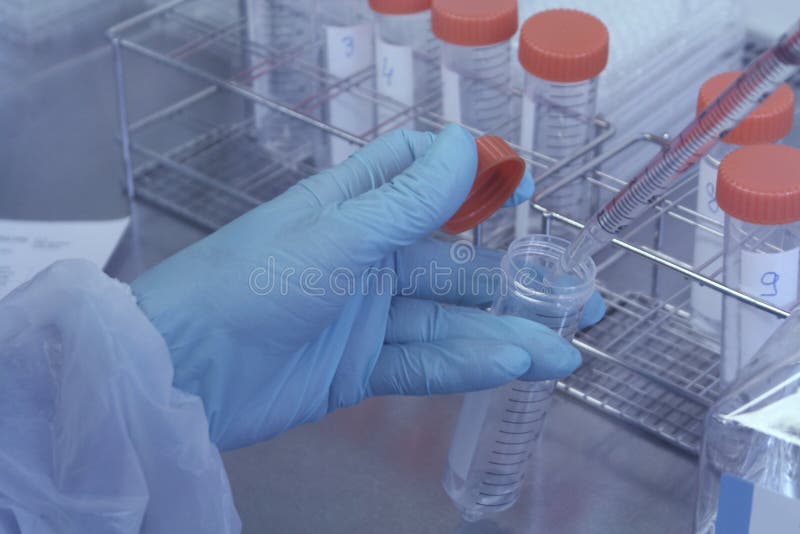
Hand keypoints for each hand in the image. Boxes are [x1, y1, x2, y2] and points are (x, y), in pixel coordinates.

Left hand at [131, 125, 603, 450]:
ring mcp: (363, 316)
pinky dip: (463, 365)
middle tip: (574, 297)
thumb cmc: (250, 284)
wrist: (185, 373)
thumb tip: (468, 143)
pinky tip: (509, 366)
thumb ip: (408, 201)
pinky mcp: (357, 367)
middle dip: (511, 282)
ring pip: (445, 321)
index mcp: (352, 208)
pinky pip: (420, 362)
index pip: (418, 176)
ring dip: (501, 335)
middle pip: (451, 265)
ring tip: (561, 349)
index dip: (470, 176)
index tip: (524, 189)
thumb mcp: (337, 236)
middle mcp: (364, 258)